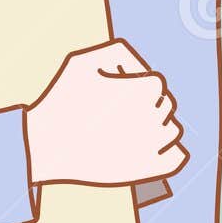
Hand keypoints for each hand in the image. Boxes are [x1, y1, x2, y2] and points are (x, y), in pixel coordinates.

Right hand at [24, 39, 186, 185]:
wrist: (45, 147)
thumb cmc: (61, 101)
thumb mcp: (81, 62)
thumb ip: (115, 51)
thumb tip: (139, 67)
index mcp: (139, 92)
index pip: (156, 83)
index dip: (136, 84)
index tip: (116, 92)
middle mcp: (152, 119)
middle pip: (166, 105)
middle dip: (146, 105)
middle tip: (117, 112)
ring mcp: (151, 147)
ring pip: (173, 130)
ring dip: (157, 127)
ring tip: (127, 130)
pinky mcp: (147, 170)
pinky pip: (176, 157)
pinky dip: (168, 152)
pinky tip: (144, 149)